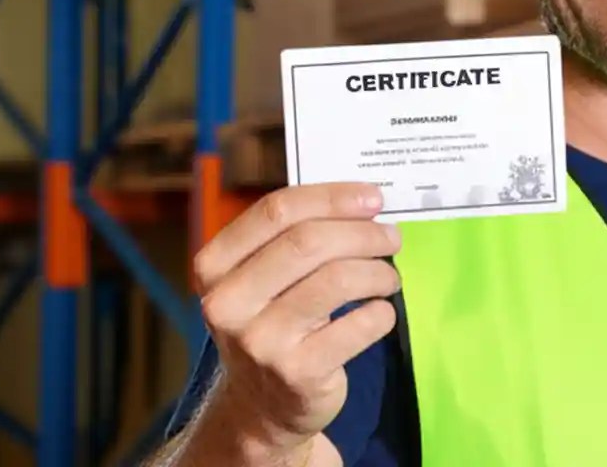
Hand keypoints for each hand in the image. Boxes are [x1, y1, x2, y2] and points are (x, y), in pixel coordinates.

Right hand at [190, 182, 401, 463]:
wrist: (262, 408)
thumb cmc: (272, 324)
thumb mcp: (262, 280)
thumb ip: (292, 237)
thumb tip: (362, 200)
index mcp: (214, 267)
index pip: (277, 211)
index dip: (331, 197)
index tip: (372, 197)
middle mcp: (228, 303)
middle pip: (309, 241)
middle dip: (362, 233)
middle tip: (392, 238)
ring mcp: (261, 341)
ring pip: (337, 280)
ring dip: (378, 272)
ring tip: (389, 278)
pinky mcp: (298, 372)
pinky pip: (359, 324)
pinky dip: (381, 312)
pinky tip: (380, 312)